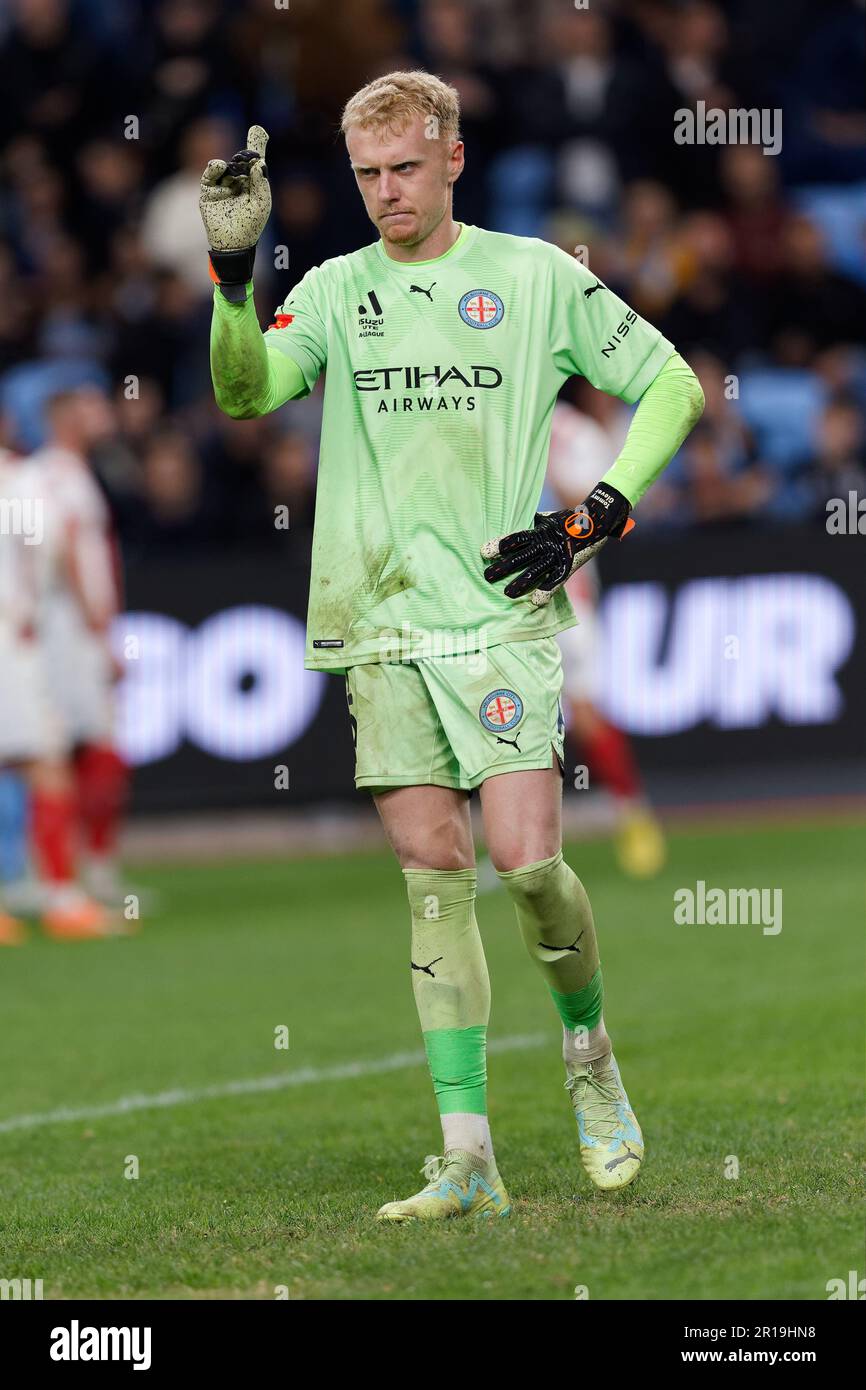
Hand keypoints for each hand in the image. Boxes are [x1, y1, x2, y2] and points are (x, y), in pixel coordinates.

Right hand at [199, 125, 270, 298]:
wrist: (233, 244)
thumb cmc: (251, 226)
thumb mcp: (261, 204)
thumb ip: (261, 183)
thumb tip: (258, 163)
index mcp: (252, 185)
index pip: (254, 163)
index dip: (256, 146)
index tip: (258, 130)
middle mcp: (238, 183)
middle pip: (241, 161)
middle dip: (245, 155)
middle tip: (249, 153)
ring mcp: (223, 186)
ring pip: (226, 166)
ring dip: (232, 164)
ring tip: (236, 168)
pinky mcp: (209, 192)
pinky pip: (210, 174)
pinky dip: (215, 168)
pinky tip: (220, 166)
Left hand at [481, 482, 633, 605]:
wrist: (597, 520)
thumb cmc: (568, 519)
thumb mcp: (548, 519)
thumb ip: (532, 525)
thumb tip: (514, 526)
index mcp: (539, 531)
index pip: (516, 538)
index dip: (501, 546)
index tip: (484, 552)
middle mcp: (546, 544)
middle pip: (521, 556)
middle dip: (503, 567)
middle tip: (487, 576)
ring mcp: (557, 555)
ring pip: (535, 571)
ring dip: (520, 583)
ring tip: (507, 593)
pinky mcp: (569, 565)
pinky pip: (556, 580)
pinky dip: (546, 591)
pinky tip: (535, 601)